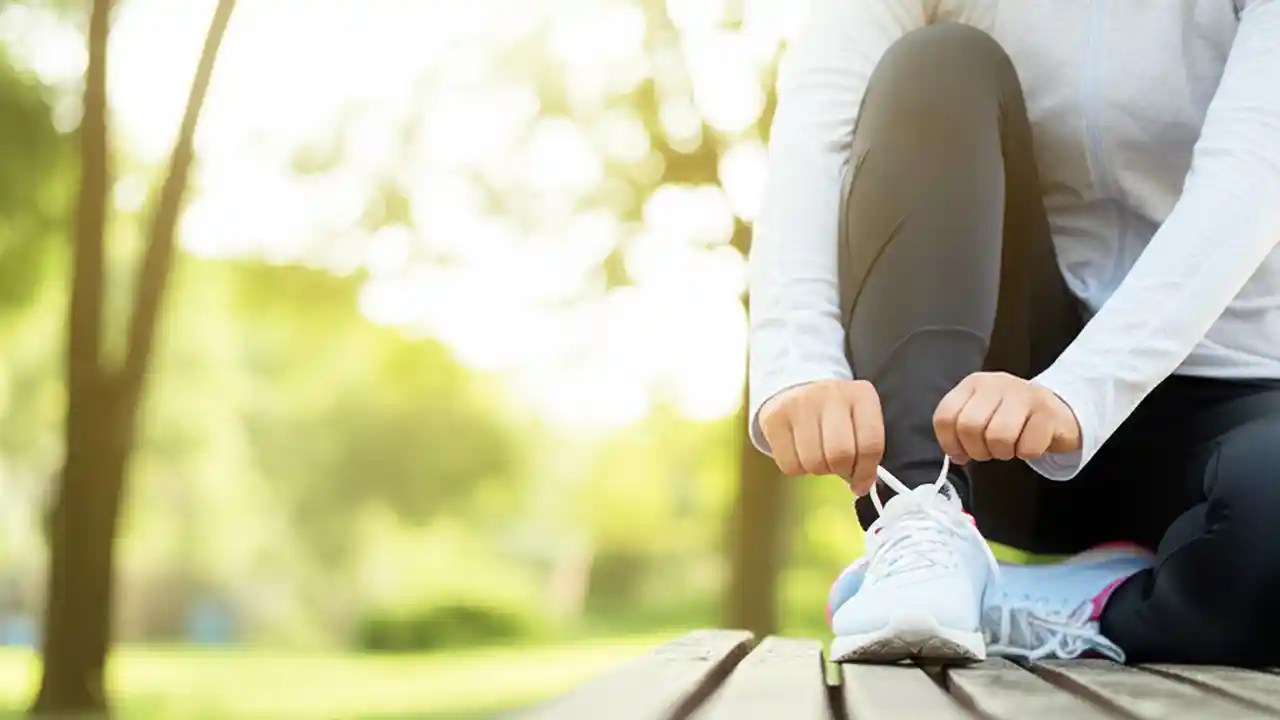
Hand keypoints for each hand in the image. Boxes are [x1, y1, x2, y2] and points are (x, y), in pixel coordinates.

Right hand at [759, 380, 884, 493]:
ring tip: (818, 456)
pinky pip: (788, 464)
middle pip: (840, 454)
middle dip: (839, 470)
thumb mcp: (858, 421)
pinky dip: (797, 469)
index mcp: (861, 396)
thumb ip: (866, 450)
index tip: (860, 484)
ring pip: (813, 462)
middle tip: (836, 466)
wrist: (795, 390)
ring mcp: (800, 404)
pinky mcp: (775, 418)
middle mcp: (831, 394)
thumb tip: (861, 486)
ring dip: (817, 470)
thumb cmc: (834, 414)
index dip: (866, 472)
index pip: (870, 444)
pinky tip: (800, 453)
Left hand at [933, 372, 1080, 463]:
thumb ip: (961, 430)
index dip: (950, 443)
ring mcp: (1024, 395)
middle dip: (977, 450)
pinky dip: (1027, 453)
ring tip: (1010, 447)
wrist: (1059, 410)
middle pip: (969, 427)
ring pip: (998, 437)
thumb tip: (955, 456)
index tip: (961, 454)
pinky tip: (1029, 443)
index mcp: (973, 384)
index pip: (945, 416)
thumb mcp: (982, 414)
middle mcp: (996, 384)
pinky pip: (1028, 447)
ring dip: (1003, 452)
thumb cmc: (1013, 417)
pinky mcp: (1048, 412)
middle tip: (989, 451)